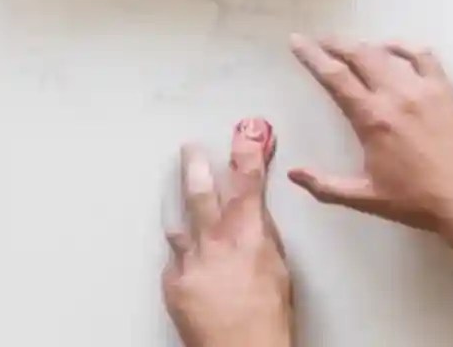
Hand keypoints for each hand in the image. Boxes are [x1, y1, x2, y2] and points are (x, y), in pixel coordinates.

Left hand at [163, 119, 291, 346]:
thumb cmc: (268, 320)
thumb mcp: (279, 270)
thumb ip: (263, 238)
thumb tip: (255, 217)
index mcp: (248, 235)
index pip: (248, 183)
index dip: (247, 153)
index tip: (246, 132)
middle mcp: (215, 241)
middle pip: (201, 191)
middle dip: (195, 165)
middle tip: (189, 149)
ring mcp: (190, 260)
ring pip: (180, 223)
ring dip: (181, 211)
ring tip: (176, 197)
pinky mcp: (173, 281)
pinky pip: (175, 260)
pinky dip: (182, 259)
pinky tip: (189, 263)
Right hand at [287, 36, 452, 235]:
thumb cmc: (415, 200)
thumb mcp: (365, 197)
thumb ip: (325, 186)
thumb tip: (293, 174)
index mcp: (373, 119)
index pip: (335, 77)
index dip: (312, 56)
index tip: (297, 41)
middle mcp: (396, 95)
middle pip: (359, 55)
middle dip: (334, 43)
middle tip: (319, 41)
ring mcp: (424, 88)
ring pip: (387, 53)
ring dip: (363, 45)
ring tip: (350, 47)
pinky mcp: (445, 89)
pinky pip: (422, 55)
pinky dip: (403, 46)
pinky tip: (392, 48)